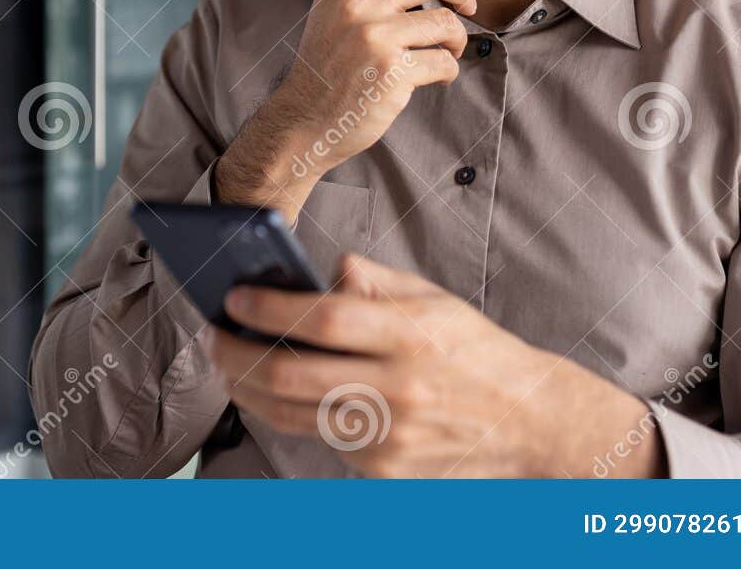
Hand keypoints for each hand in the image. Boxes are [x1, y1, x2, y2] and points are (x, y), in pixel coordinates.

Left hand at [202, 254, 665, 478]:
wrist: (528, 422)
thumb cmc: (472, 350)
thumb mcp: (433, 297)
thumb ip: (374, 279)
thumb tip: (322, 271)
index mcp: (410, 334)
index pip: (323, 318)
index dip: (268, 308)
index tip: (233, 297)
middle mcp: (398, 388)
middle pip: (291, 374)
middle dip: (235, 354)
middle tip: (212, 335)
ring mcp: (389, 436)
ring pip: (291, 414)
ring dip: (245, 389)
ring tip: (228, 364)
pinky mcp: (383, 470)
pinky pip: (318, 438)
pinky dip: (287, 414)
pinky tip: (272, 393)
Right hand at [214, 0, 483, 221]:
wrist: (303, 120)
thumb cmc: (329, 67)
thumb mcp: (334, 13)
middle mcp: (356, 3)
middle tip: (471, 6)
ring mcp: (373, 37)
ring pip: (445, 22)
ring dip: (456, 39)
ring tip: (445, 52)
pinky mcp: (391, 72)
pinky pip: (444, 61)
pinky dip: (448, 70)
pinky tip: (434, 78)